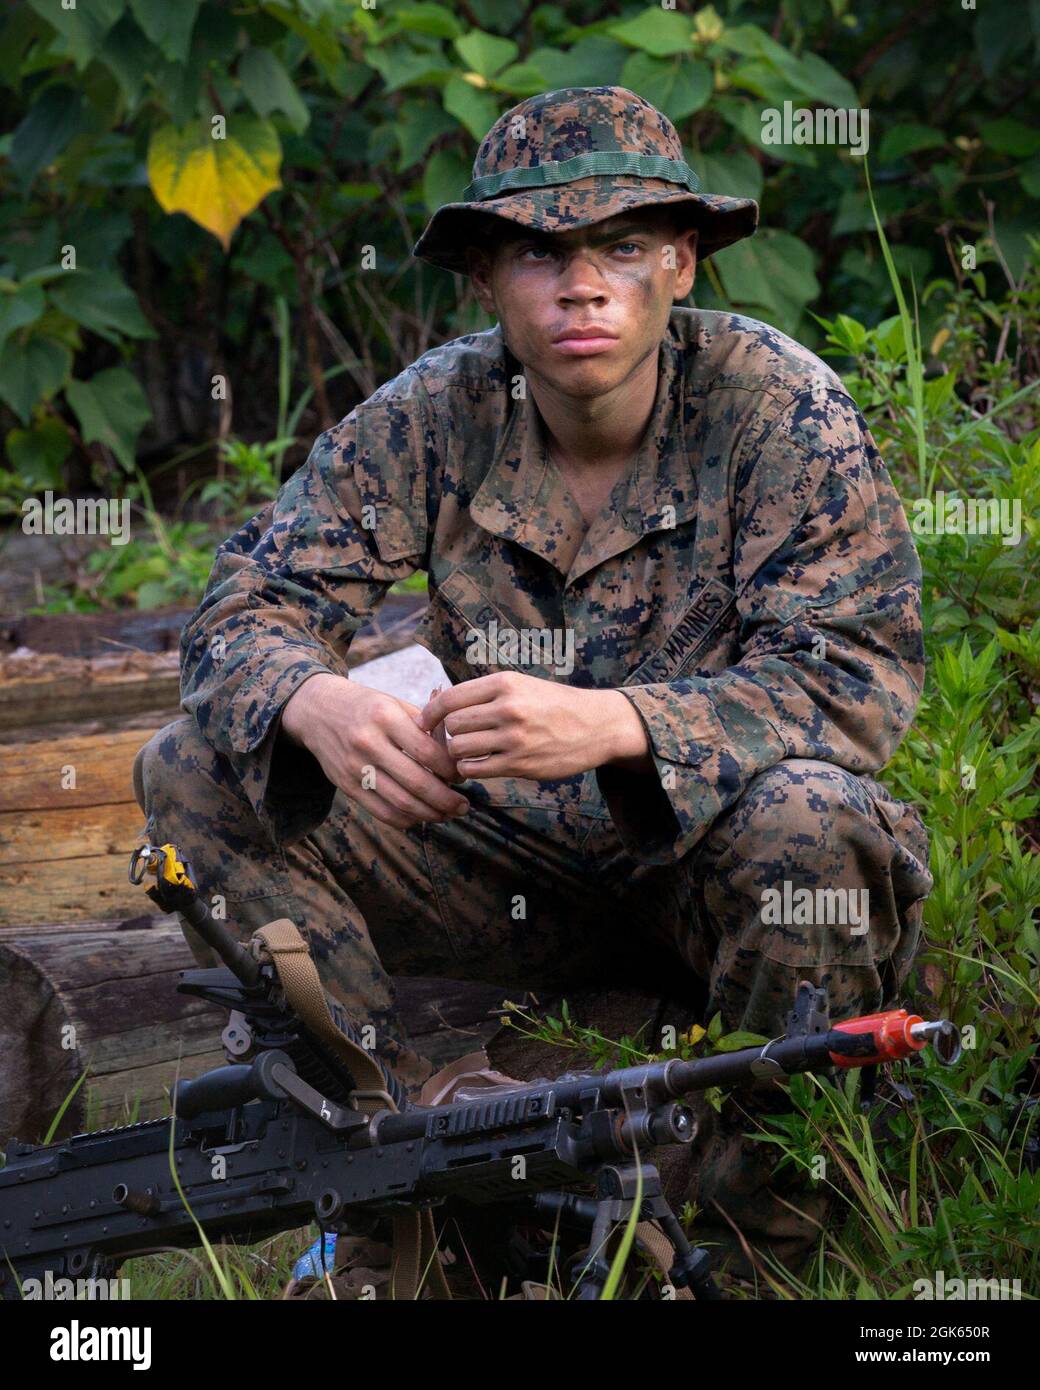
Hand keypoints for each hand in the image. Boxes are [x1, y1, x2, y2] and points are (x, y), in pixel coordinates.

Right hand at [280, 672, 468, 829]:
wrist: (316, 711)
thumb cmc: (365, 706)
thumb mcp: (394, 703)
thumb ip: (424, 727)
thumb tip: (455, 757)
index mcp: (385, 716)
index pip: (428, 752)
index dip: (451, 770)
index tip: (462, 776)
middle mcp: (368, 742)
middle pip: (416, 782)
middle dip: (446, 800)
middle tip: (463, 806)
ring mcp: (354, 767)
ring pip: (400, 802)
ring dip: (429, 814)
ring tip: (447, 815)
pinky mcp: (345, 785)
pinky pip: (381, 811)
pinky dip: (405, 819)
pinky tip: (420, 816)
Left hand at [418, 670, 651, 779]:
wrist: (597, 726)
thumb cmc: (554, 704)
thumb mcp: (522, 685)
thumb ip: (486, 693)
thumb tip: (441, 701)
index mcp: (505, 684)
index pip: (450, 698)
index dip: (431, 712)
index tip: (425, 721)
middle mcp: (508, 708)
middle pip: (453, 725)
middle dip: (448, 734)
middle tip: (453, 739)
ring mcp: (514, 738)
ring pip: (460, 749)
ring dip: (458, 754)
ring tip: (468, 752)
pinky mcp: (519, 764)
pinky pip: (475, 769)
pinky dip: (470, 769)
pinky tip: (479, 764)